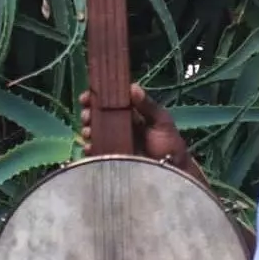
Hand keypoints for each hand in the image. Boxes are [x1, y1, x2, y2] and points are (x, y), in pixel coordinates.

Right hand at [80, 83, 203, 184]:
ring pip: (94, 132)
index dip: (97, 97)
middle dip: (88, 113)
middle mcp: (120, 126)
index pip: (110, 101)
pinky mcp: (111, 158)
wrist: (172, 173)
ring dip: (87, 129)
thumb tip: (132, 86)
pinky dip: (89, 148)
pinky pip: (96, 151)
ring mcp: (114, 142)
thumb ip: (147, 105)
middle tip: (87, 114)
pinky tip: (89, 147)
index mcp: (131, 114)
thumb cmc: (169, 145)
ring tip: (88, 131)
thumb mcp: (161, 121)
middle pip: (98, 115)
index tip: (87, 96)